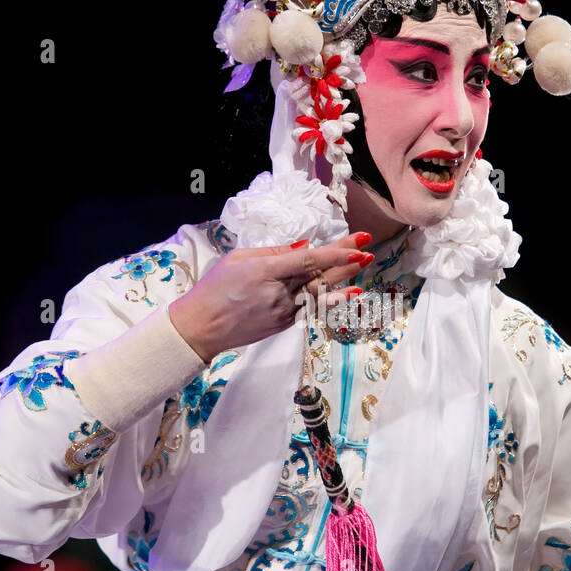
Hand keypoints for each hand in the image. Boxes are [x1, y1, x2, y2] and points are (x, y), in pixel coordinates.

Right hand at [168, 232, 374, 363]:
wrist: (201, 327)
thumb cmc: (214, 288)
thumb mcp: (237, 259)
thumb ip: (273, 252)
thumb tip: (303, 247)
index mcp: (265, 271)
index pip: (309, 260)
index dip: (337, 252)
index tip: (358, 242)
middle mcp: (279, 293)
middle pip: (320, 275)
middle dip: (346, 261)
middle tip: (368, 249)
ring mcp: (283, 312)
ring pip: (320, 293)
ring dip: (345, 280)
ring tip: (365, 268)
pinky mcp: (283, 324)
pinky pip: (311, 308)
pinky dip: (331, 299)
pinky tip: (347, 292)